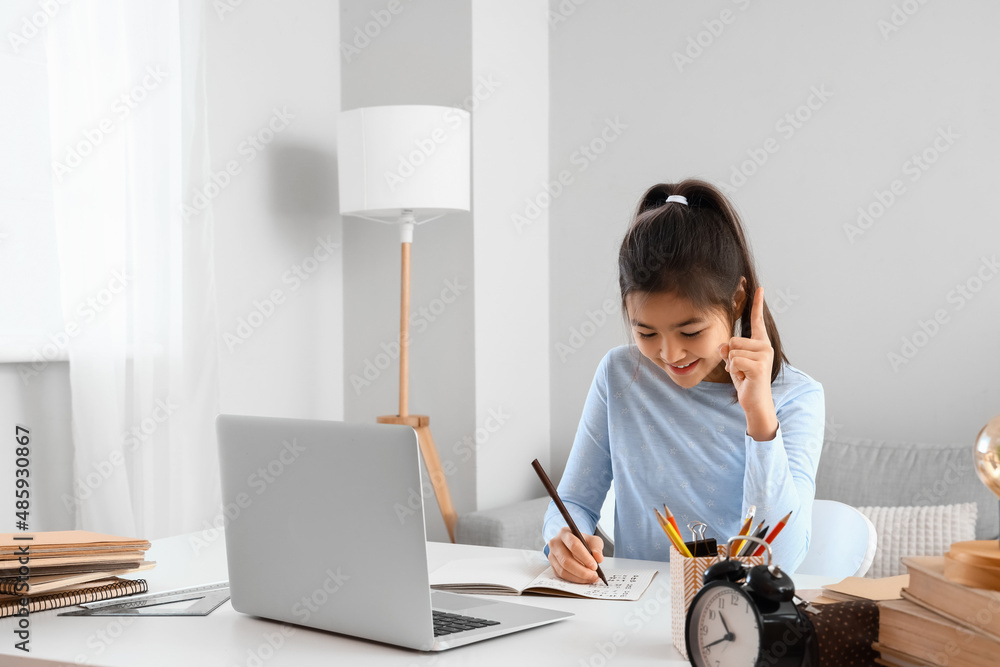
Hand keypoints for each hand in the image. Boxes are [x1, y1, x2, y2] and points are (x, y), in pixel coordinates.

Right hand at [546, 527, 603, 583]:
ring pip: (563, 570)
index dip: (585, 557)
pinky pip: (562, 576)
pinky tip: (584, 579)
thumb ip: (597, 548)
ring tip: (591, 578)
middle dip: (582, 571)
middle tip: (594, 575)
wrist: (574, 545)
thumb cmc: (583, 542)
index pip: (574, 545)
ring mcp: (552, 556)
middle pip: (566, 560)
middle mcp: (555, 544)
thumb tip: (599, 559)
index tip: (595, 566)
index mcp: (565, 533)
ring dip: (579, 577)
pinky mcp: (552, 566)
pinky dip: (575, 580)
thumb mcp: (593, 540)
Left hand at [719, 286, 777, 440]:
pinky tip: (743, 378)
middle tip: (740, 369)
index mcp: (760, 343)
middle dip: (730, 356)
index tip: (759, 287)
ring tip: (742, 373)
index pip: (757, 320)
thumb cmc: (745, 380)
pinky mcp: (759, 366)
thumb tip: (723, 346)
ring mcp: (764, 356)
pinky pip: (734, 361)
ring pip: (732, 351)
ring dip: (732, 365)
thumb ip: (728, 350)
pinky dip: (734, 371)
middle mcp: (765, 346)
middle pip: (732, 340)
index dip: (757, 303)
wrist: (755, 402)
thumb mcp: (733, 362)